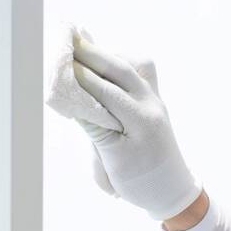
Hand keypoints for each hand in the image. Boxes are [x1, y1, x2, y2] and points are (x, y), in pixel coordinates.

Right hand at [70, 36, 201, 221]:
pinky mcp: (154, 101)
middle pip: (122, 69)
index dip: (82, 76)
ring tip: (83, 49)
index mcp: (142, 122)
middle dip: (94, 53)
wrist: (171, 191)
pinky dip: (121, 64)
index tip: (59, 63)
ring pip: (136, 65)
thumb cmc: (141, 183)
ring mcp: (155, 101)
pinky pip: (141, 72)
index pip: (107, 91)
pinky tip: (103, 66)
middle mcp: (152, 105)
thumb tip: (72, 98)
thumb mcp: (112, 160)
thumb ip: (93, 126)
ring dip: (109, 55)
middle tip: (67, 39)